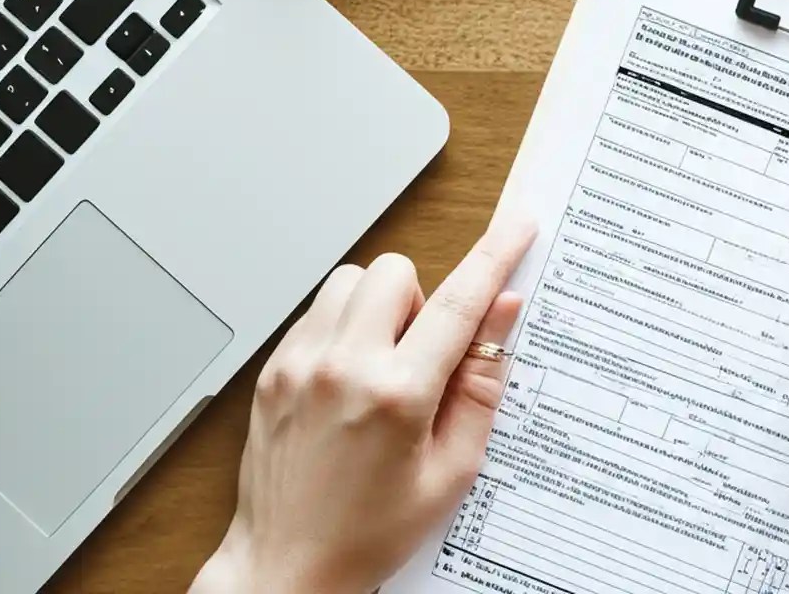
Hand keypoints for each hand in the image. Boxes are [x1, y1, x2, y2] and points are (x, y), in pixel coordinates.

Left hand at [190, 215, 535, 593]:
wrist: (287, 566)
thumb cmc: (371, 531)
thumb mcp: (452, 471)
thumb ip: (481, 387)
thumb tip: (501, 316)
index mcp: (396, 395)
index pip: (458, 304)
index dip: (494, 258)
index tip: (516, 229)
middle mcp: (341, 367)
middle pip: (396, 271)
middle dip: (421, 300)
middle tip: (424, 356)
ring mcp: (298, 364)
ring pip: (350, 281)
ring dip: (378, 308)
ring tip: (384, 366)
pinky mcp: (272, 370)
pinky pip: (317, 312)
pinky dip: (343, 328)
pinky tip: (350, 382)